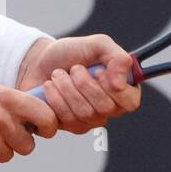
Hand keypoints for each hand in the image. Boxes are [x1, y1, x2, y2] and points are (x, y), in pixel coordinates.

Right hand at [0, 77, 59, 165]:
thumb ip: (10, 98)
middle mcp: (0, 118)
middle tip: (4, 133)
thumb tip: (35, 111)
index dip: (49, 126)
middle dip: (19, 142)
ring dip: (0, 148)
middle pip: (29, 145)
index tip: (44, 130)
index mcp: (6, 97)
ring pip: (9, 155)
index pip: (46, 116)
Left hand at [15, 34, 141, 134]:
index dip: (114, 88)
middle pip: (105, 108)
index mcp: (122, 89)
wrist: (39, 61)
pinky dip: (54, 97)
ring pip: (84, 113)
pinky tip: (50, 87)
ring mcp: (89, 121)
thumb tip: (121, 82)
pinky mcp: (69, 126)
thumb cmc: (71, 53)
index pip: (130, 102)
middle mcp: (109, 109)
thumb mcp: (98, 44)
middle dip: (84, 83)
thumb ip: (117, 57)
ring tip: (59, 74)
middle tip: (74, 68)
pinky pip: (65, 118)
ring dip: (66, 87)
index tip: (98, 71)